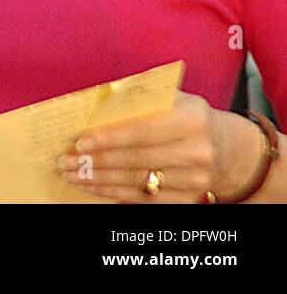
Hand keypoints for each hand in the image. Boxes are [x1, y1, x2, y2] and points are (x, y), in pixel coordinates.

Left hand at [58, 91, 261, 201]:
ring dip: (98, 178)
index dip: (109, 137)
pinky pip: (144, 198)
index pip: (142, 129)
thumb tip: (93, 103)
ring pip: (136, 180)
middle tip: (66, 160)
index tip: (80, 141)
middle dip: (96, 160)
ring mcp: (195, 178)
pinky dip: (113, 193)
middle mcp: (197, 151)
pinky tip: (93, 186)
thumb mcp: (172, 99)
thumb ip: (137, 98)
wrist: (229, 150)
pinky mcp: (188, 198)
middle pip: (136, 158)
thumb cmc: (187, 117)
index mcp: (192, 118)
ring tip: (72, 173)